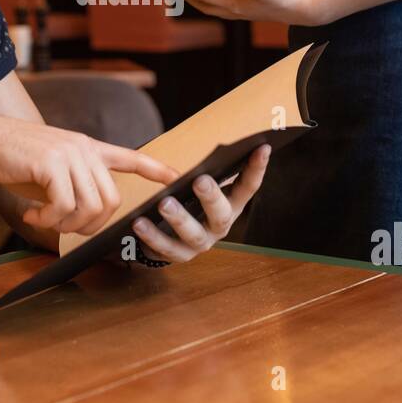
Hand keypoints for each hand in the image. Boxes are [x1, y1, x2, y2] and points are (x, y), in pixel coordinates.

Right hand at [0, 116, 178, 235]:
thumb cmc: (15, 161)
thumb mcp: (52, 171)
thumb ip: (74, 186)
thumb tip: (85, 218)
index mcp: (88, 149)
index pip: (130, 157)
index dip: (155, 169)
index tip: (178, 177)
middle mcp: (84, 149)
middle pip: (110, 201)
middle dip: (90, 225)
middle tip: (63, 227)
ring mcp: (70, 154)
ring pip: (89, 207)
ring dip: (66, 225)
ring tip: (44, 219)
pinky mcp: (52, 163)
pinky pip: (63, 206)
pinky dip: (47, 219)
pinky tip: (32, 213)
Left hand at [130, 145, 270, 262]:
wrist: (172, 237)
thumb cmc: (191, 202)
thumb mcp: (202, 186)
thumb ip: (209, 171)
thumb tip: (218, 148)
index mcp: (231, 205)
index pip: (248, 186)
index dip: (257, 168)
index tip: (262, 147)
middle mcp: (219, 226)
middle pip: (222, 215)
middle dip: (212, 197)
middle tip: (200, 180)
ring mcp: (201, 243)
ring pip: (193, 235)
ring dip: (179, 219)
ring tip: (164, 203)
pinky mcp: (178, 255)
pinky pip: (165, 248)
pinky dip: (152, 236)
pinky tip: (139, 222)